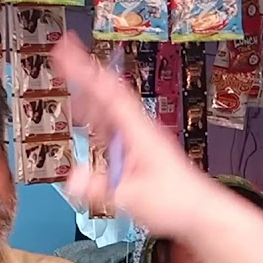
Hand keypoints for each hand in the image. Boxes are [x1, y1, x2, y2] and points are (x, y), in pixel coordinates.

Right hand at [51, 33, 224, 238]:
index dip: (86, 70)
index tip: (68, 50)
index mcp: (139, 132)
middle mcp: (139, 130)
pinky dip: (96, 121)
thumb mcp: (132, 198)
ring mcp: (139, 140)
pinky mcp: (139, 153)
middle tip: (62, 55)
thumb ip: (98, 188)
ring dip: (88, 97)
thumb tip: (71, 178)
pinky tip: (86, 123)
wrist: (201, 212)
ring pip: (109, 110)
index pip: (109, 92)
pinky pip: (112, 129)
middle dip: (83, 73)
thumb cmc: (178, 201)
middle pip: (107, 94)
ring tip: (68, 85)